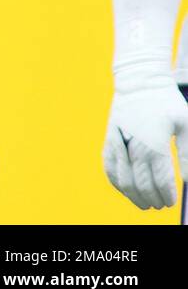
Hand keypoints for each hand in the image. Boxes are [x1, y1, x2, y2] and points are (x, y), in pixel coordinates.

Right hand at [102, 67, 187, 209]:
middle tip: (160, 205)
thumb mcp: (185, 124)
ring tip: (144, 203)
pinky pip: (109, 168)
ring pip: (123, 181)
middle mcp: (133, 147)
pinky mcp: (109, 141)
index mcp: (153, 144)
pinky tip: (126, 189)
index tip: (171, 202)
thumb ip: (187, 153)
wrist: (138, 83)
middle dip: (151, 199)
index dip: (166, 195)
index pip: (159, 181)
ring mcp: (118, 144)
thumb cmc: (165, 103)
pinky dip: (117, 182)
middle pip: (140, 185)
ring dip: (133, 196)